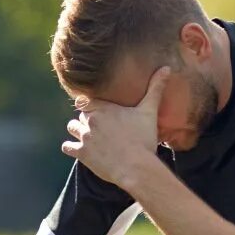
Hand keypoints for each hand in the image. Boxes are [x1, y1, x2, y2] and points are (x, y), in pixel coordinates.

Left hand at [61, 67, 167, 189]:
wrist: (136, 167)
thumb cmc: (143, 139)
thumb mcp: (149, 111)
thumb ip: (155, 88)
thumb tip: (166, 67)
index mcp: (104, 108)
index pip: (86, 100)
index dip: (90, 104)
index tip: (95, 109)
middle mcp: (91, 120)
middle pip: (81, 114)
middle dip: (88, 118)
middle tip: (98, 125)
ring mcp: (84, 137)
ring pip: (72, 127)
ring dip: (78, 130)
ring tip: (88, 135)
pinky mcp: (82, 154)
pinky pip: (67, 147)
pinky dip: (71, 147)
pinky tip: (77, 148)